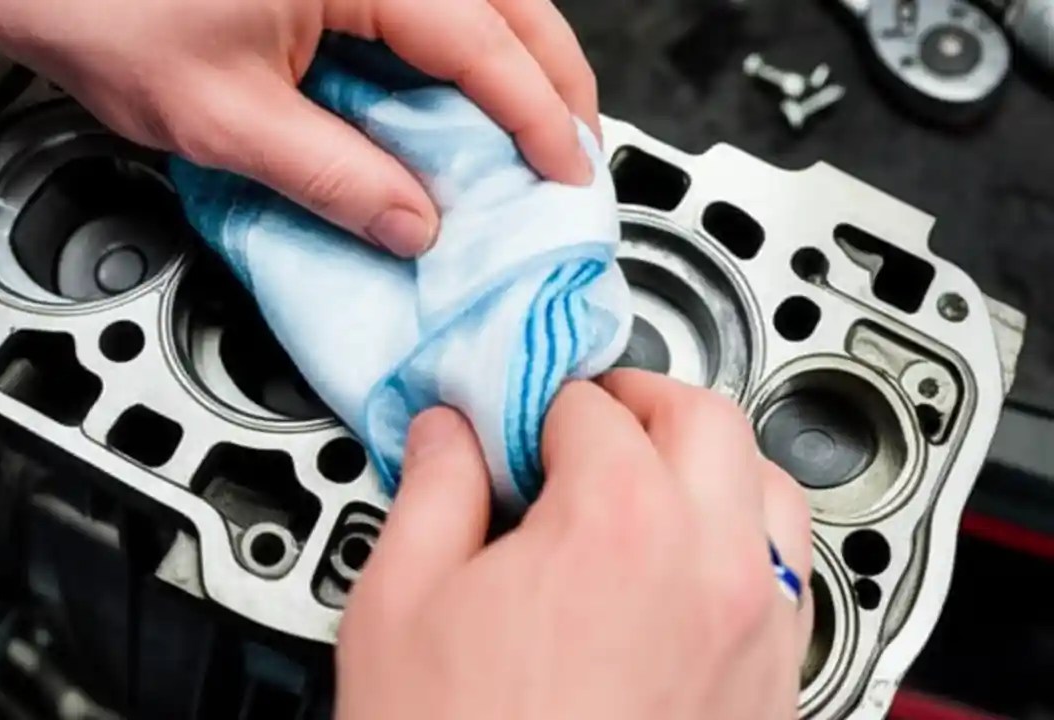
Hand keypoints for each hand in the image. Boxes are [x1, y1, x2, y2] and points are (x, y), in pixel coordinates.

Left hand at [0, 0, 599, 256]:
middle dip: (554, 75)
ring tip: (539, 123)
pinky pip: (424, 2)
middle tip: (578, 145)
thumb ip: (334, 177)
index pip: (482, 42)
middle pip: (504, 0)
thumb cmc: (107, 14)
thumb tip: (414, 223)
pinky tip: (463, 94)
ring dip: (515, 57)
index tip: (567, 169)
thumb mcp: (227, 120)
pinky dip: (459, 47)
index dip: (537, 115)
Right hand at [336, 370, 813, 719]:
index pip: (591, 407)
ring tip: (648, 477)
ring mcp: (756, 631)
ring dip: (709, 460)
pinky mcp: (776, 690)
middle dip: (638, 399)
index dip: (539, 401)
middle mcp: (708, 567)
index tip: (514, 420)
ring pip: (769, 489)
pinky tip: (688, 562)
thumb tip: (445, 435)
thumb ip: (430, 493)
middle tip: (584, 419)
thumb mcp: (398, 607)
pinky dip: (744, 539)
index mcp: (615, 525)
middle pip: (704, 418)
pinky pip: (788, 576)